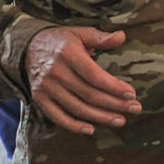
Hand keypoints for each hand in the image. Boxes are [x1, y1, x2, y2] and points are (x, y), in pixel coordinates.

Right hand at [25, 26, 140, 134]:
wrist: (28, 47)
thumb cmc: (62, 41)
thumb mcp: (80, 33)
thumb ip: (101, 37)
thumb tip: (121, 36)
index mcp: (68, 53)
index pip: (94, 75)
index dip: (114, 87)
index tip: (132, 94)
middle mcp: (55, 72)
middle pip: (89, 94)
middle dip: (115, 104)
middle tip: (135, 108)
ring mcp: (46, 87)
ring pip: (77, 107)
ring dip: (100, 117)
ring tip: (120, 120)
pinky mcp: (39, 98)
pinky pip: (57, 116)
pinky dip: (74, 126)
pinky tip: (91, 130)